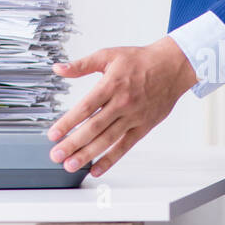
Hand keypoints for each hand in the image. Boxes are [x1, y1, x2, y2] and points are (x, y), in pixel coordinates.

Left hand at [46, 36, 199, 177]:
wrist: (171, 67)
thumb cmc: (140, 60)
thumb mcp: (108, 55)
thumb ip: (82, 65)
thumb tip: (59, 68)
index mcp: (111, 84)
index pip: (85, 108)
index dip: (67, 122)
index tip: (53, 134)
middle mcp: (122, 103)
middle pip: (94, 127)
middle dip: (73, 143)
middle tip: (56, 155)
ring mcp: (133, 117)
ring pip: (107, 140)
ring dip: (88, 155)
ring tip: (71, 165)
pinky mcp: (143, 127)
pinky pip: (125, 146)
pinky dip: (110, 159)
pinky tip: (96, 169)